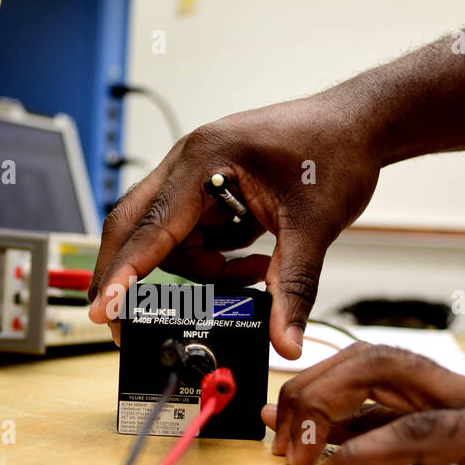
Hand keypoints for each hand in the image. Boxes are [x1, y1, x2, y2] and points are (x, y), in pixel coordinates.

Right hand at [88, 89, 381, 358]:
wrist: (360, 123)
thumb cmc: (335, 152)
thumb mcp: (314, 228)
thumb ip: (293, 287)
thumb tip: (284, 341)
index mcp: (204, 160)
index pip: (151, 227)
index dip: (125, 274)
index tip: (105, 309)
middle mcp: (188, 162)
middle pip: (135, 227)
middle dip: (130, 275)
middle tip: (125, 320)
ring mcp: (196, 173)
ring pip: (167, 238)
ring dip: (200, 269)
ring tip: (257, 270)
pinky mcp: (210, 187)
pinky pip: (193, 234)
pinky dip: (216, 257)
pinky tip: (256, 257)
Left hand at [260, 342, 464, 464]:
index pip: (381, 395)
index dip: (326, 408)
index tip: (284, 434)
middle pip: (368, 368)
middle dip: (312, 394)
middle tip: (276, 438)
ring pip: (387, 378)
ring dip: (329, 407)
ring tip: (293, 447)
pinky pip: (428, 431)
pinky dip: (374, 446)